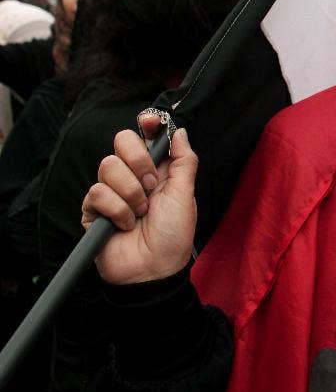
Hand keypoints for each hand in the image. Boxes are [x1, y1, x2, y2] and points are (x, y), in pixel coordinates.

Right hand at [82, 116, 197, 284]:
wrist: (154, 270)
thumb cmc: (173, 235)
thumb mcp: (186, 194)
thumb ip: (183, 161)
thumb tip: (179, 131)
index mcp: (156, 170)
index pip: (144, 137)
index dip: (146, 124)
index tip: (150, 121)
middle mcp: (132, 176)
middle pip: (122, 141)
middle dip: (140, 162)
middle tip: (151, 187)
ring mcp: (111, 192)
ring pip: (108, 166)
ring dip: (131, 193)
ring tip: (141, 213)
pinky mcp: (93, 210)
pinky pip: (97, 193)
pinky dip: (118, 210)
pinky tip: (125, 225)